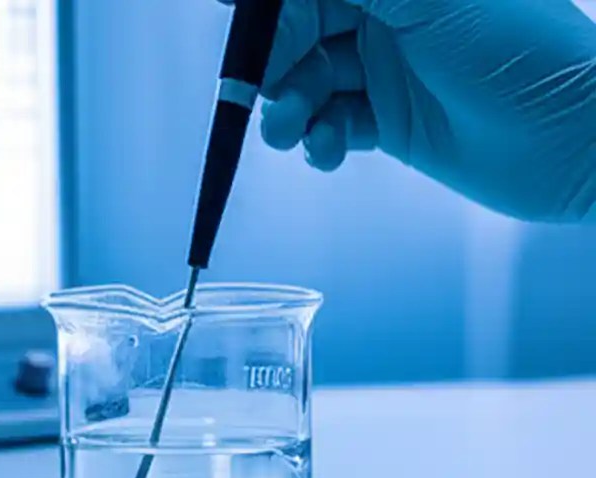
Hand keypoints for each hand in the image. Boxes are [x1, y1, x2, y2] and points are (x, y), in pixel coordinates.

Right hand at [230, 0, 595, 221]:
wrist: (577, 144)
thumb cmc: (523, 56)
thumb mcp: (430, 0)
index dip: (266, 5)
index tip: (228, 10)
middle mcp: (390, 16)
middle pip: (297, 30)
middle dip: (270, 63)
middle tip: (255, 96)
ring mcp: (387, 68)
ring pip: (305, 81)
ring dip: (287, 108)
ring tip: (292, 134)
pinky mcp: (389, 121)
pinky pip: (328, 124)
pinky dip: (317, 141)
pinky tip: (328, 151)